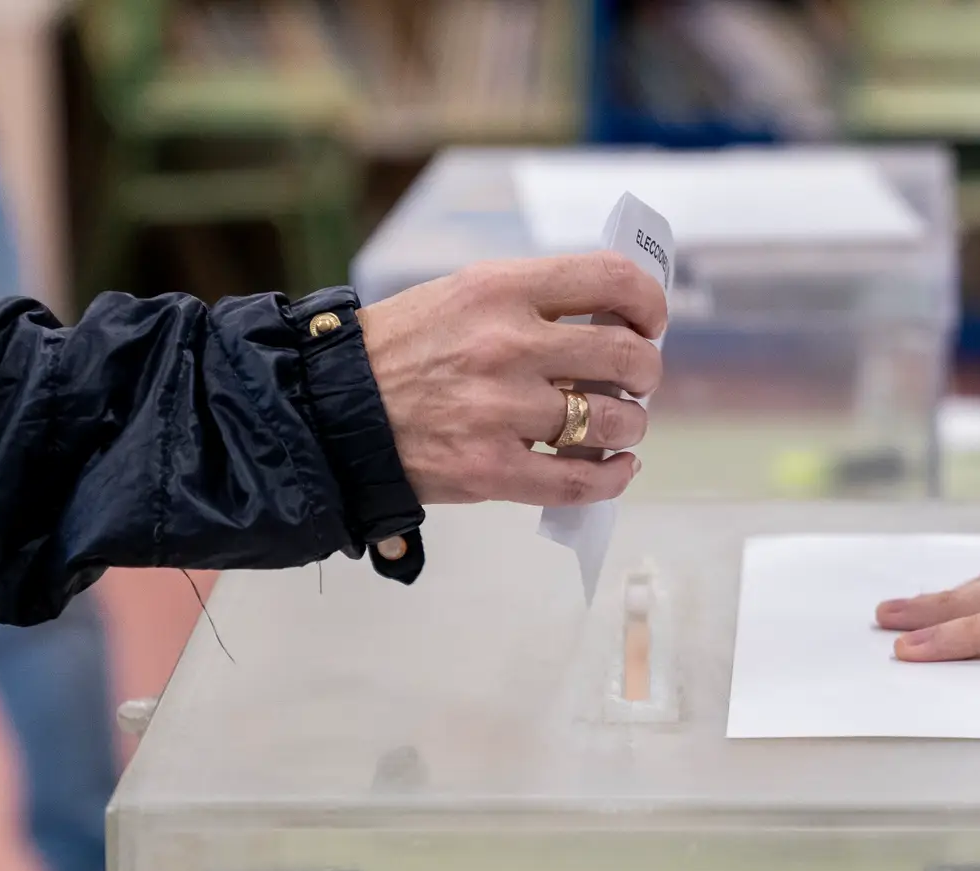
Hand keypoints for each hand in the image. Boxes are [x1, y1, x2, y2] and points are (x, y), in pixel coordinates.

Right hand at [358, 252, 666, 505]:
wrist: (330, 408)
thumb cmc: (400, 350)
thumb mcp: (461, 295)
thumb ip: (532, 302)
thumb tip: (613, 321)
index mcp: (500, 291)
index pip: (610, 280)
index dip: (648, 302)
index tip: (650, 322)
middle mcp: (506, 346)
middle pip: (625, 356)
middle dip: (645, 372)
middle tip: (634, 381)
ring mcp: (499, 411)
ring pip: (611, 421)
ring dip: (630, 425)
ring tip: (617, 426)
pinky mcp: (489, 470)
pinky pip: (578, 481)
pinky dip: (612, 478)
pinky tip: (617, 469)